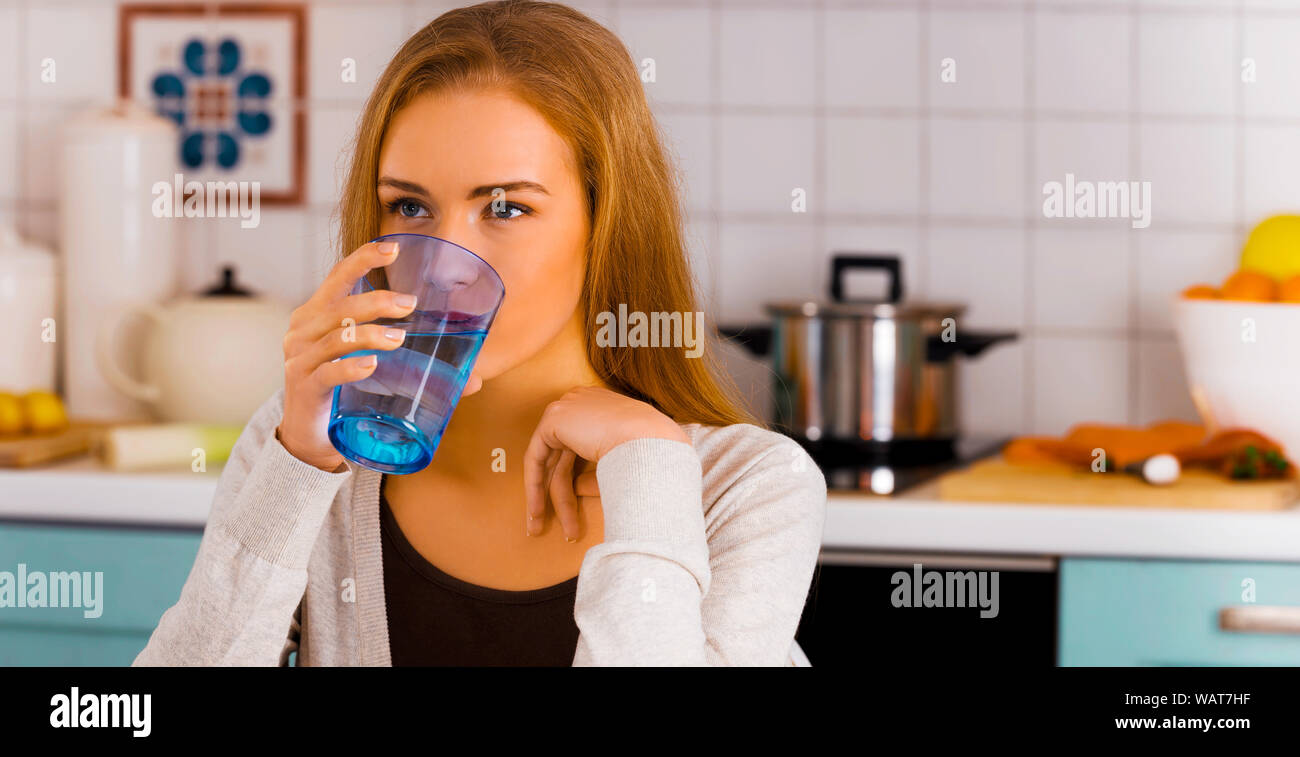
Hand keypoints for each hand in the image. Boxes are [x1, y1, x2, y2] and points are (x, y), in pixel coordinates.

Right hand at [276, 239, 483, 471]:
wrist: (308, 435)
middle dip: (376, 301)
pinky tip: (371, 365)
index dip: (363, 259)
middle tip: (410, 304)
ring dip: (371, 334)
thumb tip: (474, 379)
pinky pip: (328, 374)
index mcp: (316, 314)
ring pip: (336, 338)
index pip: (337, 277)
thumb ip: (410, 360)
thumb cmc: (343, 389)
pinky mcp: (304, 388)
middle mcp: (303, 331)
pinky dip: (351, 368)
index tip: (393, 247)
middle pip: (339, 306)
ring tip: (400, 338)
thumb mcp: (368, 362)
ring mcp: (300, 360)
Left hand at [524, 386, 688, 540]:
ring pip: (549, 461)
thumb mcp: (618, 465)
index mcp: (602, 408)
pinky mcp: (553, 418)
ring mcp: (567, 407)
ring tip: (547, 529)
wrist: (651, 441)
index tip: (572, 507)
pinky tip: (537, 511)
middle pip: (562, 457)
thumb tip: (577, 488)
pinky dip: (534, 486)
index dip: (571, 480)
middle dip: (557, 494)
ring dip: (546, 498)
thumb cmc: (648, 455)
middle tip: (551, 524)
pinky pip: (536, 458)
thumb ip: (596, 474)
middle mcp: (582, 403)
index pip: (577, 447)